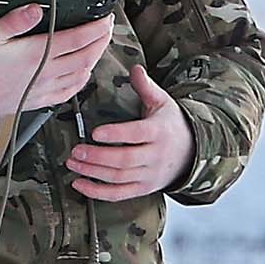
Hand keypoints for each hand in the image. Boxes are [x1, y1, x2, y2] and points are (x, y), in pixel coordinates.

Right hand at [0, 5, 115, 121]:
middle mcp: (45, 73)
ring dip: (95, 59)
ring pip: (82, 75)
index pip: (78, 40)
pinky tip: (82, 74)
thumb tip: (35, 9)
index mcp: (37, 54)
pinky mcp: (39, 100)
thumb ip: (14, 20)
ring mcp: (44, 88)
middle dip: (101, 41)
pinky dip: (82, 80)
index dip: (96, 28)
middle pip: (87, 57)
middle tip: (107, 28)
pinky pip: (69, 92)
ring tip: (98, 46)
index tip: (105, 18)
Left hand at [68, 66, 192, 200]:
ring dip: (93, 173)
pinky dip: (97, 192)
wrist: (191, 153)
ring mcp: (149, 175)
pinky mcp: (143, 189)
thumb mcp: (163, 102)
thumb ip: (146, 87)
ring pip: (119, 178)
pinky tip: (79, 184)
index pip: (136, 134)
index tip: (95, 132)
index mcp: (159, 132)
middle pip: (124, 160)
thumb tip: (135, 68)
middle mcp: (155, 156)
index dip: (116, 134)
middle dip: (97, 157)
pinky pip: (118, 195)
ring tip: (73, 163)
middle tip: (75, 150)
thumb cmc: (170, 125)